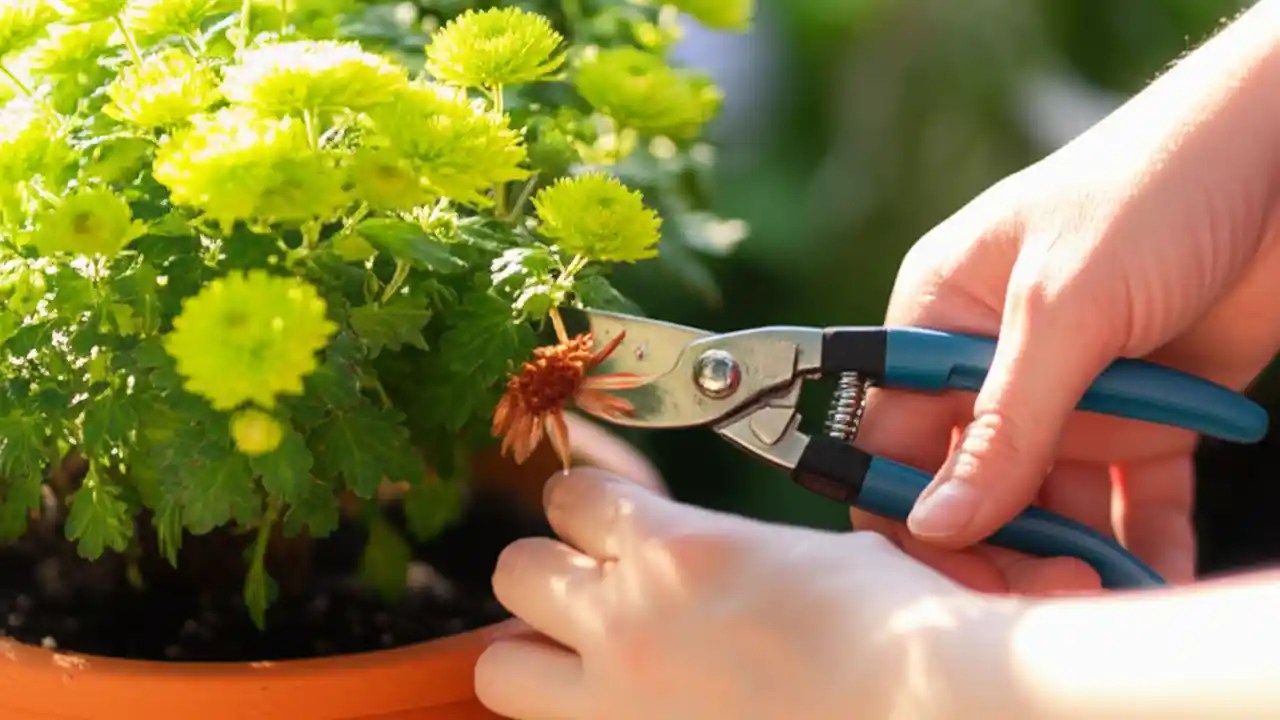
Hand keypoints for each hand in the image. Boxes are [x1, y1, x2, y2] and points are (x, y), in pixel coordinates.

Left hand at [474, 468, 1009, 719]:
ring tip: (584, 660)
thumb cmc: (893, 632)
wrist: (925, 707)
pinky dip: (586, 716)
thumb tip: (730, 564)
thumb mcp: (816, 557)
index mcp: (673, 549)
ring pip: (500, 667)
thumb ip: (737, 552)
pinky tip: (636, 708)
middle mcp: (627, 621)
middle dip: (546, 573)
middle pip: (514, 571)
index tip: (604, 519)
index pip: (569, 496)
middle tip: (588, 589)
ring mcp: (620, 702)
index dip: (587, 505)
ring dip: (534, 655)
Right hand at [853, 7, 1279, 591]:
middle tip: (1049, 589)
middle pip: (969, 487)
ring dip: (1074, 558)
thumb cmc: (1157, 188)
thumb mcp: (1065, 307)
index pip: (895, 435)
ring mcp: (1070, 396)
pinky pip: (1133, 502)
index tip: (953, 573)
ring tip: (1106, 592)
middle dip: (1001, 545)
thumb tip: (934, 522)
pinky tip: (1159, 578)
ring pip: (1049, 507)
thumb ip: (1003, 422)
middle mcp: (994, 363)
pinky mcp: (1145, 418)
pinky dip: (1146, 546)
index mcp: (941, 315)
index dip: (911, 509)